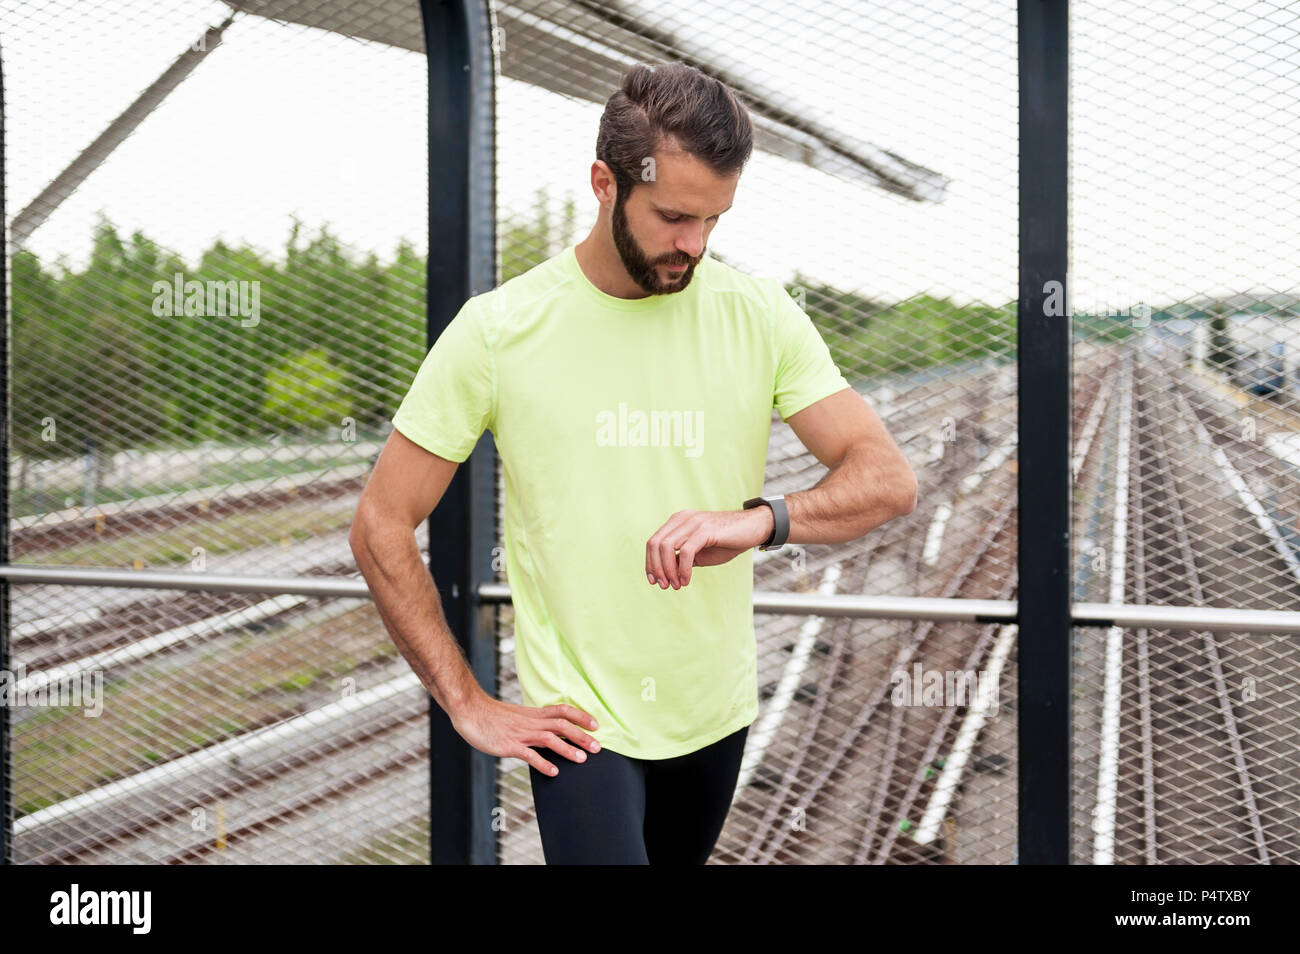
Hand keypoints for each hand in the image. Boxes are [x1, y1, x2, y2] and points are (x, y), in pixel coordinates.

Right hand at [450, 693, 600, 776]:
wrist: (469, 710)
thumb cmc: (490, 715)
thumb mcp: (516, 715)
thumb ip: (531, 723)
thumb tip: (546, 731)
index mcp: (532, 713)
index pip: (562, 711)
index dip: (580, 716)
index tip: (595, 724)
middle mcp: (530, 722)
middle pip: (561, 725)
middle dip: (581, 736)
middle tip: (597, 747)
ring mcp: (520, 733)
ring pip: (549, 739)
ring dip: (567, 749)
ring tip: (582, 759)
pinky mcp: (509, 746)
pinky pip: (529, 754)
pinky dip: (542, 763)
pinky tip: (553, 772)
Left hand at [645, 506, 773, 589]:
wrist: (754, 528)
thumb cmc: (727, 541)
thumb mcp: (699, 553)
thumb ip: (681, 558)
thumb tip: (665, 572)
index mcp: (678, 521)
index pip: (653, 542)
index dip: (650, 563)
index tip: (654, 581)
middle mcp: (682, 519)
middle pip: (655, 544)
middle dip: (656, 568)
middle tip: (665, 586)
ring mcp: (693, 522)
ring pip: (667, 547)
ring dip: (668, 570)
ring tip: (676, 585)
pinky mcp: (705, 529)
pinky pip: (686, 552)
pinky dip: (683, 569)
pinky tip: (686, 580)